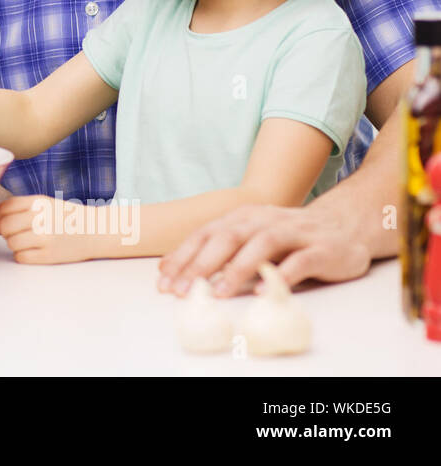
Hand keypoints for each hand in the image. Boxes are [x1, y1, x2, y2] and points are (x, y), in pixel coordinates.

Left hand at [0, 195, 96, 263]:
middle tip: (12, 235)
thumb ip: (23, 208)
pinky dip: (22, 256)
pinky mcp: (49, 255)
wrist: (96, 232)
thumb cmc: (66, 218)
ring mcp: (46, 236)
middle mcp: (41, 217)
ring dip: (14, 245)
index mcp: (39, 202)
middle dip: (4, 233)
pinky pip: (21, 257)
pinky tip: (33, 252)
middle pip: (4, 226)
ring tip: (26, 244)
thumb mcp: (46, 203)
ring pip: (11, 243)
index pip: (4, 208)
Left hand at [157, 204, 372, 296]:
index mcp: (242, 217)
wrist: (346, 224)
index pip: (205, 235)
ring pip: (262, 245)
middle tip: (182, 290)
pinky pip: (299, 262)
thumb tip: (173, 268)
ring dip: (238, 268)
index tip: (163, 280)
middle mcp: (264, 220)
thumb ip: (218, 249)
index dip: (183, 256)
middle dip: (201, 264)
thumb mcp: (250, 235)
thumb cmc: (289, 236)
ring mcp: (294, 232)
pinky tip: (264, 292)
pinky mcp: (320, 249)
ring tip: (219, 292)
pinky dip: (281, 275)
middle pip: (227, 238)